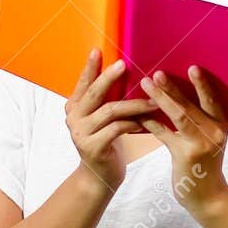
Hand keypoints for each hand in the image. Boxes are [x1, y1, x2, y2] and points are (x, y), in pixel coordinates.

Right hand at [64, 49, 161, 194]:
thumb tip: (128, 75)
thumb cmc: (106, 142)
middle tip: (124, 65)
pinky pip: (116, 129)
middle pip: (94, 93)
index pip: (83, 84)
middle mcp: (73, 118)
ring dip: (134, 105)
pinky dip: (133, 124)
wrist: (100, 176)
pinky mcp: (92, 147)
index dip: (89, 67)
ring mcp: (80, 133)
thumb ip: (107, 101)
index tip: (98, 50)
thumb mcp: (104, 119)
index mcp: (75, 107)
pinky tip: (146, 123)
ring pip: (110, 111)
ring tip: (154, 101)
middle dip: (109, 78)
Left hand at [136, 66, 227, 214]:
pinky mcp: (185, 155)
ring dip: (160, 99)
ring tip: (146, 84)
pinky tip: (138, 115)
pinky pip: (164, 134)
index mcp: (222, 125)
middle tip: (157, 73)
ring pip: (179, 116)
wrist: (208, 196)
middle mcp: (214, 133)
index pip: (213, 100)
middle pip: (192, 105)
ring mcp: (201, 144)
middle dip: (173, 88)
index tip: (192, 67)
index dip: (203, 84)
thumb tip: (177, 96)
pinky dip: (151, 123)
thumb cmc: (205, 165)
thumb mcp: (209, 140)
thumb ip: (199, 122)